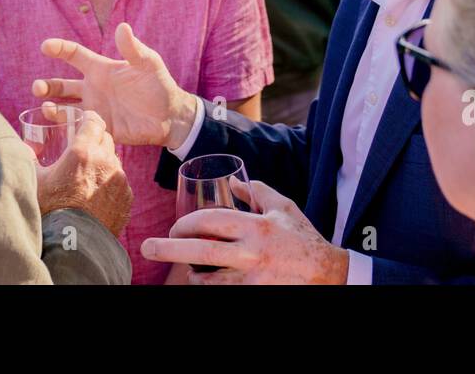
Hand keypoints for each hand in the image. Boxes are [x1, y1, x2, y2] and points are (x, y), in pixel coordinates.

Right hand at [34, 23, 196, 148]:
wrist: (169, 116)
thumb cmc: (158, 85)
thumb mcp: (148, 63)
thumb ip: (133, 48)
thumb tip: (122, 27)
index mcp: (101, 69)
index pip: (75, 55)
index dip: (59, 49)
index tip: (45, 47)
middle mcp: (93, 88)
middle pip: (61, 86)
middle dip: (46, 86)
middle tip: (37, 88)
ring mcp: (94, 109)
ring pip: (64, 108)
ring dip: (51, 108)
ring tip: (45, 108)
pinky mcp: (99, 128)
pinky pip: (76, 129)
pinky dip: (65, 128)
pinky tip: (60, 128)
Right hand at [34, 110, 132, 237]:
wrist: (73, 244)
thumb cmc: (51, 210)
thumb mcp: (36, 181)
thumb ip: (30, 158)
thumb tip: (26, 147)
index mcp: (83, 151)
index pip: (94, 121)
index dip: (88, 120)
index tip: (82, 123)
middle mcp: (105, 161)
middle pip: (106, 138)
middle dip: (95, 139)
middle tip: (83, 149)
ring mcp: (119, 179)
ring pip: (114, 159)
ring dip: (103, 162)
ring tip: (88, 176)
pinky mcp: (127, 196)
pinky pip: (120, 180)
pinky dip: (111, 182)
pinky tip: (97, 193)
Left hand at [140, 178, 349, 284]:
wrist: (327, 275)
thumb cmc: (303, 238)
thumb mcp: (283, 207)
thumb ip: (256, 192)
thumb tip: (232, 180)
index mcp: (256, 227)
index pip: (212, 222)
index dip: (187, 222)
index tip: (174, 225)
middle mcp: (251, 254)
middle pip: (202, 251)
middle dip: (170, 248)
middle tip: (147, 248)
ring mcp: (252, 280)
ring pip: (209, 279)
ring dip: (190, 273)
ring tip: (181, 268)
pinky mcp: (254, 294)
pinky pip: (223, 291)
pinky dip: (210, 286)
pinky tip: (203, 280)